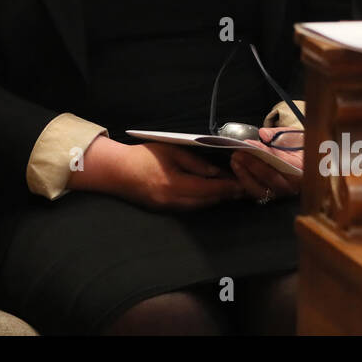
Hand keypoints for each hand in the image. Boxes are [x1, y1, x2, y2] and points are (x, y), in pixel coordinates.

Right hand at [112, 142, 245, 210]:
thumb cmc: (144, 156)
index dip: (229, 188)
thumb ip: (195, 163)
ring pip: (201, 206)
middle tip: (243, 187)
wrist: (117, 171)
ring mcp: (169, 208)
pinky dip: (204, 200)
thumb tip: (216, 173)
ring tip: (232, 190)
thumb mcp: (171, 151)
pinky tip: (211, 193)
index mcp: (175, 185)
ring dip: (216, 199)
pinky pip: (191, 207)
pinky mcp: (165, 210)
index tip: (244, 184)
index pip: (210, 189)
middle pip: (208, 201)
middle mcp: (174, 201)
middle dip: (226, 195)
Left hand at [231, 127, 302, 202]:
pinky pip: (254, 193)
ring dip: (245, 175)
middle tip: (238, 152)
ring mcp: (280, 193)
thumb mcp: (291, 135)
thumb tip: (263, 134)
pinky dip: (243, 184)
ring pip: (261, 189)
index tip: (250, 144)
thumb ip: (277, 134)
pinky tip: (235, 174)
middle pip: (271, 177)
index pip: (283, 162)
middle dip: (252, 164)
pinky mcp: (269, 197)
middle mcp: (293, 185)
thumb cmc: (296, 147)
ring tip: (235, 160)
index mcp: (302, 169)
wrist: (301, 159)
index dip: (265, 153)